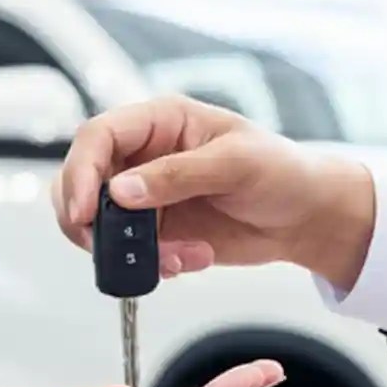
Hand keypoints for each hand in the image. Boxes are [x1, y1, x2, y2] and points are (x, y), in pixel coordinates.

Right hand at [54, 96, 376, 291]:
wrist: (306, 216)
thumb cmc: (282, 172)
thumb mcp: (236, 164)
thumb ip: (177, 176)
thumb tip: (119, 191)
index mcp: (161, 121)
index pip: (98, 136)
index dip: (80, 171)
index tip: (82, 211)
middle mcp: (145, 155)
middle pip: (82, 180)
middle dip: (88, 219)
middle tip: (109, 248)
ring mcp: (147, 195)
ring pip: (100, 223)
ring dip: (128, 250)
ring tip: (177, 258)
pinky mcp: (158, 230)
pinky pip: (130, 252)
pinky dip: (151, 265)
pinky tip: (191, 261)